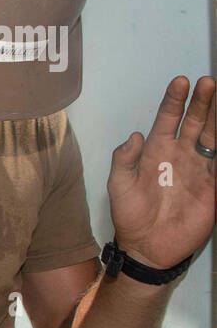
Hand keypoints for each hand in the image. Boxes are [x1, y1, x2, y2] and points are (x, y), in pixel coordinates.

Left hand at [109, 75, 215, 269]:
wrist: (147, 246)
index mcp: (156, 151)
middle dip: (202, 102)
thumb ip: (124, 160)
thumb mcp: (119, 186)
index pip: (168, 119)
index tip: (180, 82)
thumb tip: (135, 136)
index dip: (174, 101)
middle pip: (195, 122)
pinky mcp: (213, 185)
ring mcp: (199, 169)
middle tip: (208, 82)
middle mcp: (180, 155)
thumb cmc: (130, 215)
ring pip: (213, 136)